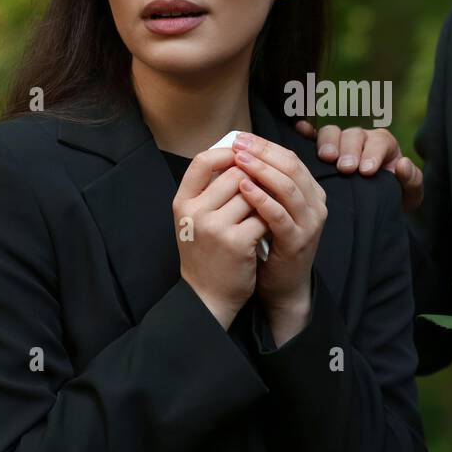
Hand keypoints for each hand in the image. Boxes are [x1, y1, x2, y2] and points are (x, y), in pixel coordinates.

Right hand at [172, 147, 268, 328]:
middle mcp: (195, 212)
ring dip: (264, 201)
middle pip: (235, 174)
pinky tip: (266, 231)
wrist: (207, 297)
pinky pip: (264, 217)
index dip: (226, 153)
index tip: (243, 156)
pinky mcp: (237, 242)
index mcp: (182, 202)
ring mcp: (215, 227)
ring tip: (262, 213)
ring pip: (253, 194)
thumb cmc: (205, 254)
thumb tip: (237, 154)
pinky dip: (269, 221)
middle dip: (253, 180)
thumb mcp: (194, 220)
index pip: (202, 161)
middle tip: (261, 193)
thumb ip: (209, 191)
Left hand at [231, 133, 325, 335]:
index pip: (290, 158)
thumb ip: (265, 183)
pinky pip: (280, 214)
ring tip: (238, 160)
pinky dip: (261, 199)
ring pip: (288, 187)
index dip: (265, 145)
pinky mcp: (298, 241)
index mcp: (312, 192)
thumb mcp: (272, 208)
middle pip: (291, 167)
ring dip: (261, 171)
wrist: (282, 285)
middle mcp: (316, 204)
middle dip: (263, 152)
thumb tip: (240, 151)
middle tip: (238, 144)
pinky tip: (243, 188)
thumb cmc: (272, 243)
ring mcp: (310, 223)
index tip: (240, 138)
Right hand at [294, 120, 422, 212]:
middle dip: (349, 150)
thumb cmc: (395, 197)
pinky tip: (300, 129)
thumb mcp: (410, 194)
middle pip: (353, 135)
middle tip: (346, 168)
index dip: (372, 153)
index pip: (379, 141)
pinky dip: (307, 132)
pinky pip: (313, 136)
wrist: (377, 207)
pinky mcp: (323, 150)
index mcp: (383, 145)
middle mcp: (361, 139)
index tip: (366, 171)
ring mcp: (340, 143)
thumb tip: (401, 164)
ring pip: (332, 132)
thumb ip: (412, 180)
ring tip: (326, 158)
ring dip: (328, 143)